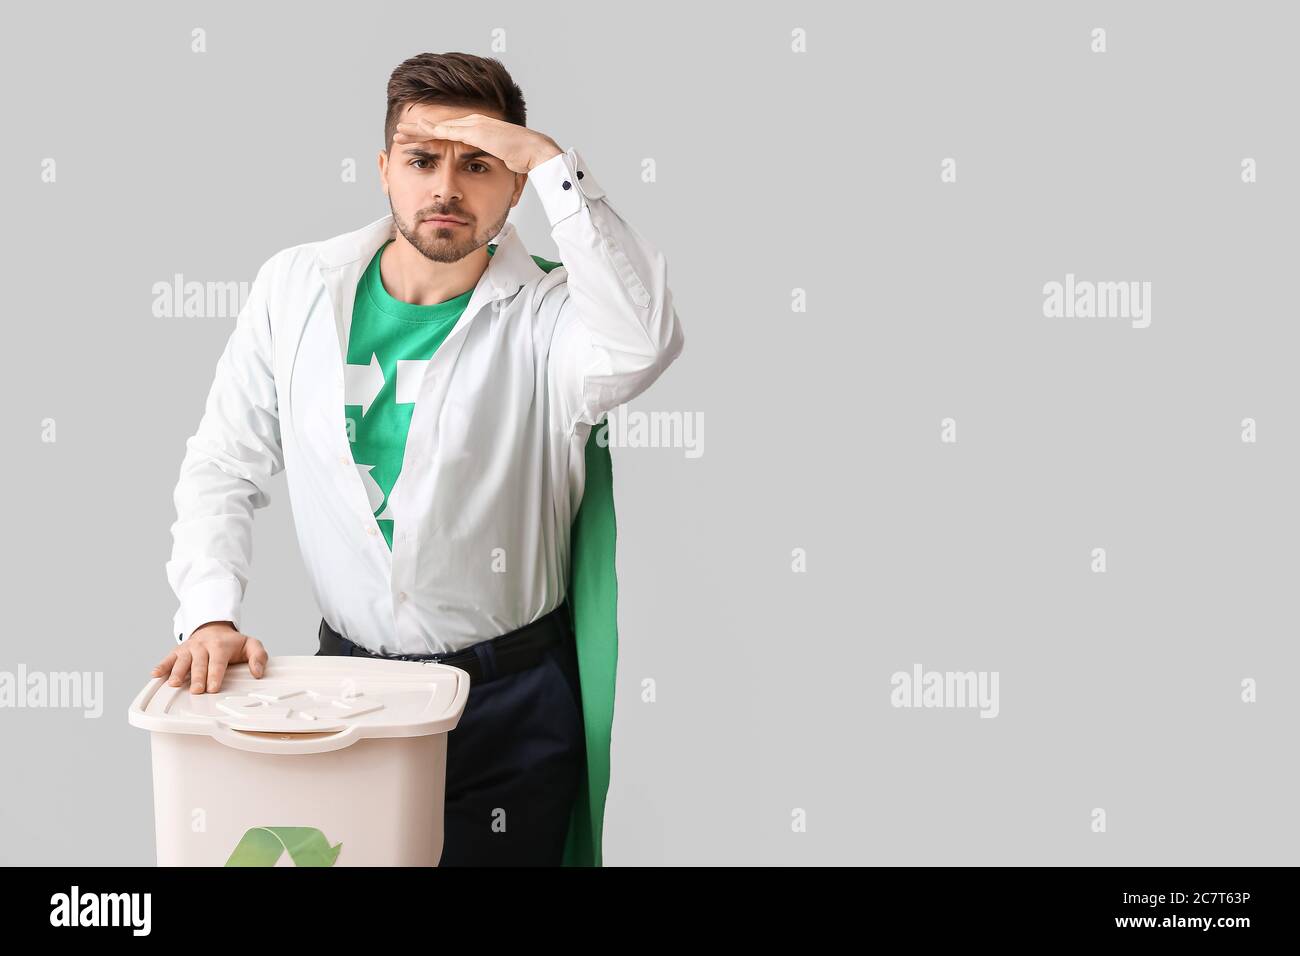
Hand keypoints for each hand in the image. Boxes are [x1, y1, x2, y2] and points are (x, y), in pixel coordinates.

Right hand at [151, 621, 267, 694]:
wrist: (214, 628)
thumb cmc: (232, 642)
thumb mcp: (251, 645)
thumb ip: (259, 657)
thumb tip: (258, 672)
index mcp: (220, 645)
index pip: (217, 662)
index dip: (215, 675)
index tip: (213, 688)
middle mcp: (203, 646)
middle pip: (199, 663)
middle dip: (197, 677)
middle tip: (196, 690)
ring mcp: (189, 648)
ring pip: (182, 660)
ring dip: (177, 672)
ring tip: (173, 684)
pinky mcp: (179, 651)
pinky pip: (169, 657)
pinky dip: (162, 665)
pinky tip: (155, 674)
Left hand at [392, 113, 562, 173]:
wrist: (535, 151)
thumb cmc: (524, 159)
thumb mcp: (502, 163)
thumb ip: (492, 166)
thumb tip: (490, 178)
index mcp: (479, 131)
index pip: (448, 133)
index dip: (430, 136)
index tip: (415, 141)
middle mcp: (473, 124)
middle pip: (438, 127)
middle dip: (417, 130)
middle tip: (398, 133)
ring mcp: (473, 125)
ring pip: (438, 127)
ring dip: (417, 129)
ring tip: (399, 133)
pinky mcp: (474, 131)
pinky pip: (447, 131)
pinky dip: (429, 130)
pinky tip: (415, 130)